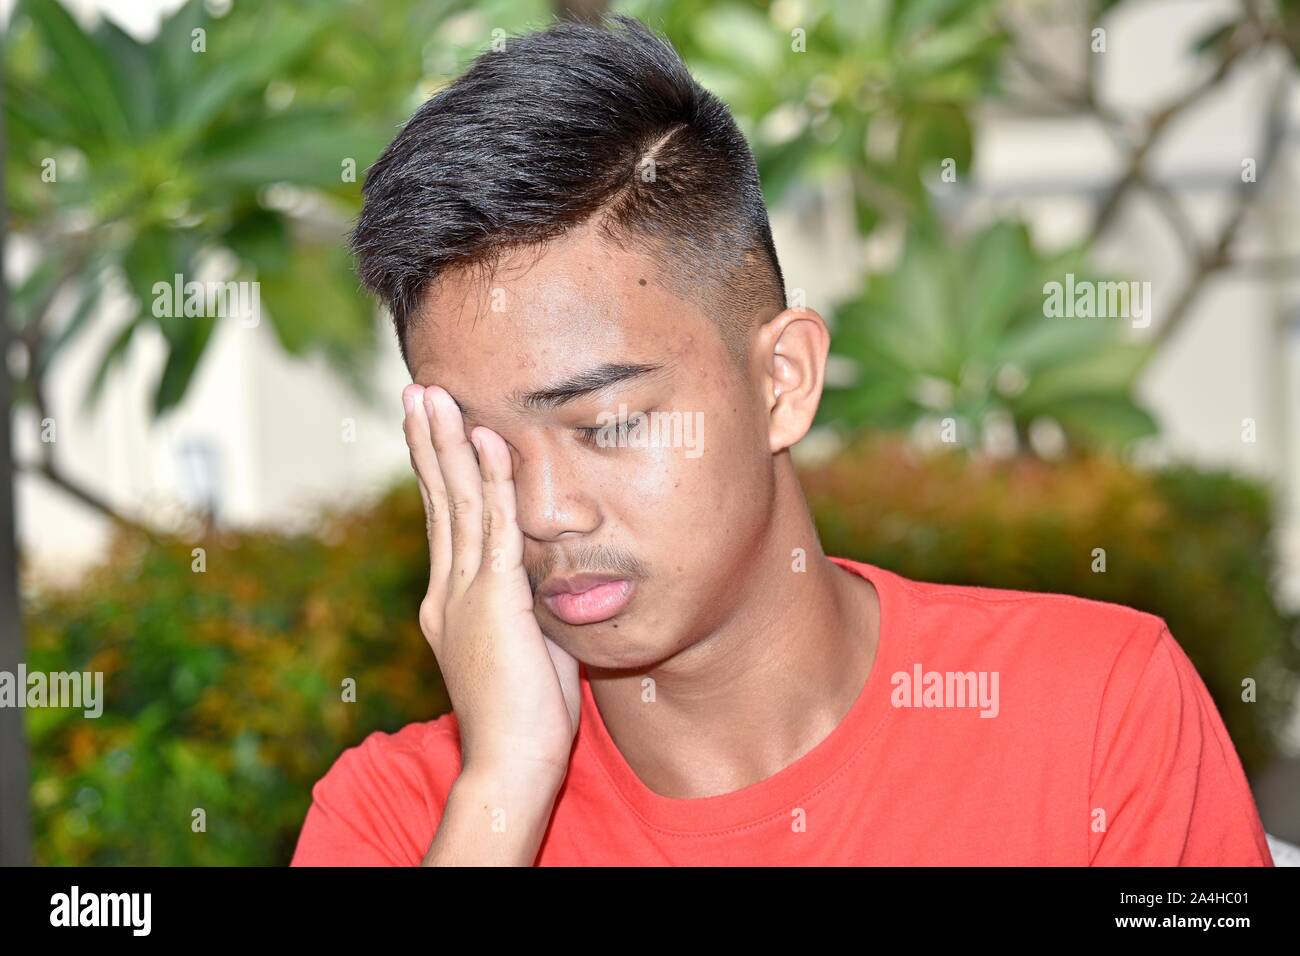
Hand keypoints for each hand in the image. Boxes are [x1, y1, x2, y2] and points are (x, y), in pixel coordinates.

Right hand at [402, 383, 580, 785]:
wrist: (513, 763)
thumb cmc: (528, 716)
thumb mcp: (527, 647)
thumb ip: (530, 606)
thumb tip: (551, 581)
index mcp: (451, 602)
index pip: (445, 522)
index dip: (440, 472)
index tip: (436, 430)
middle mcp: (448, 590)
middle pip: (438, 501)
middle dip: (428, 442)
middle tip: (417, 393)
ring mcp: (465, 593)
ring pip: (456, 503)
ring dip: (447, 444)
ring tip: (434, 396)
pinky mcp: (493, 600)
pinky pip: (493, 526)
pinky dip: (492, 480)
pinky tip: (488, 441)